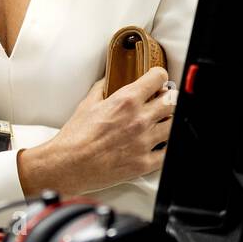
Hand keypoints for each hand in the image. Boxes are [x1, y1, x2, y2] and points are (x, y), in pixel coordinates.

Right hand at [18, 67, 174, 195]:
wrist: (68, 165)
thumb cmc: (75, 137)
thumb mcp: (87, 104)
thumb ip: (102, 89)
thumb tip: (107, 81)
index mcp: (126, 101)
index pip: (159, 78)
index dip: (160, 76)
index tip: (158, 80)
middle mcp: (140, 119)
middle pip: (173, 100)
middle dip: (169, 98)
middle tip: (163, 101)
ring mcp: (144, 142)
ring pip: (174, 125)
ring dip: (169, 122)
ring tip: (160, 123)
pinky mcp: (144, 163)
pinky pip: (167, 153)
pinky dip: (165, 147)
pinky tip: (158, 144)